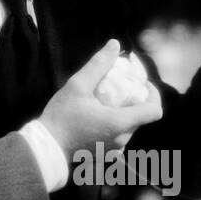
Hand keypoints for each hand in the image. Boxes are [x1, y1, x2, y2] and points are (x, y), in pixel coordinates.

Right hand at [39, 40, 162, 156]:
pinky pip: (118, 137)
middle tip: (119, 87)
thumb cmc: (61, 117)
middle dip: (135, 100)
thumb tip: (114, 44)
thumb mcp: (77, 86)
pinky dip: (115, 124)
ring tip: (105, 101)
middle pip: (141, 117)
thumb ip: (98, 64)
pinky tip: (97, 117)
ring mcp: (114, 149)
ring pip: (130, 127)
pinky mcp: (105, 155)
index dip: (152, 95)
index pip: (155, 111)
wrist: (46, 150)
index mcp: (120, 123)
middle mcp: (122, 139)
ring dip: (124, 112)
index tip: (141, 84)